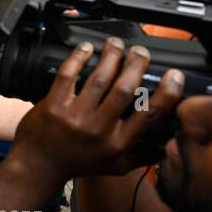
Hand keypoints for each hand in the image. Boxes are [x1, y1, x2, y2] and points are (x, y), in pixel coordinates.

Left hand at [9, 37, 184, 179]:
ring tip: (116, 44)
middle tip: (140, 52)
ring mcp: (74, 117)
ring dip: (110, 56)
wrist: (38, 167)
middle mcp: (98, 130)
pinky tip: (87, 48)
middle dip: (136, 64)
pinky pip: (68, 75)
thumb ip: (142, 158)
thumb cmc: (77, 164)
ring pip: (99, 79)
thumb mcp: (115, 167)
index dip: (167, 93)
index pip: (149, 114)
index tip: (174, 75)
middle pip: (125, 90)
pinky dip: (79, 58)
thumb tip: (168, 147)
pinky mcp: (53, 106)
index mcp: (118, 143)